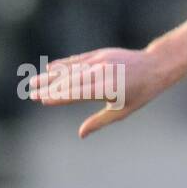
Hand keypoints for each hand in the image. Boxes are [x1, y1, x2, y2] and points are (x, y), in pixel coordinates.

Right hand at [27, 47, 170, 137]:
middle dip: (50, 87)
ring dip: (52, 75)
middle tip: (32, 93)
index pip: (79, 93)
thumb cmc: (140, 94)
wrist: (154, 66)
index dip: (61, 97)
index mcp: (108, 88)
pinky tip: (50, 68)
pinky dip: (63, 64)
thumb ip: (99, 121)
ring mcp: (100, 61)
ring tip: (35, 82)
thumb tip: (80, 134)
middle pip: (71, 81)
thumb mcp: (122, 111)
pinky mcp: (100, 53)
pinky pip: (78, 59)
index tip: (44, 101)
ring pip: (71, 69)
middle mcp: (102, 73)